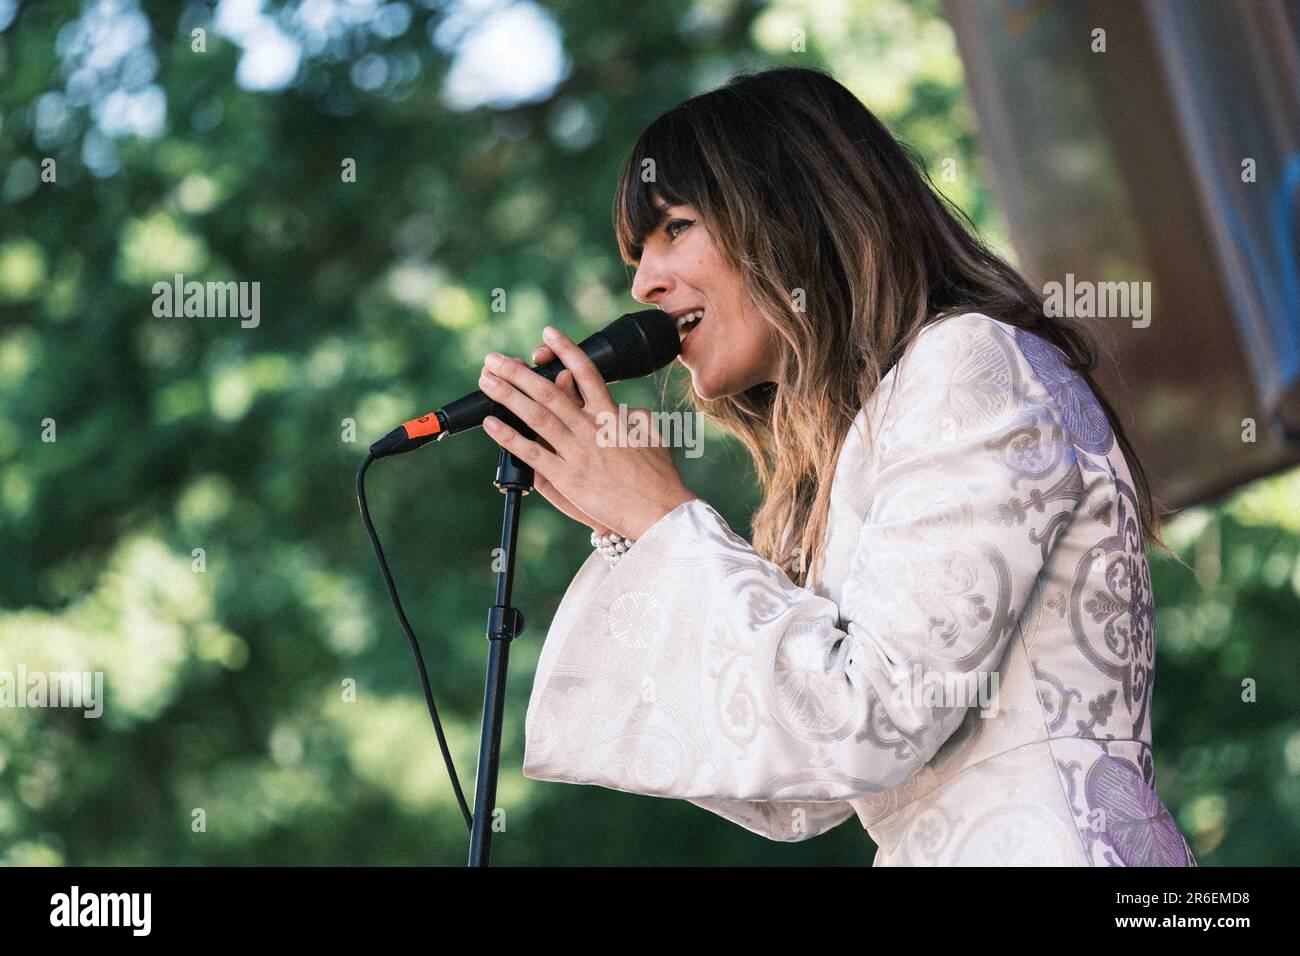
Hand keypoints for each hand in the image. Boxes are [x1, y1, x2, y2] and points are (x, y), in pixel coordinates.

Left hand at [478, 326, 696, 539]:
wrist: (658, 512)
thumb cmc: (659, 479)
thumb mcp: (653, 436)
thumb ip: (635, 416)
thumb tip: (624, 407)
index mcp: (611, 416)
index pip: (585, 373)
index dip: (565, 350)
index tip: (548, 334)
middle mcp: (590, 429)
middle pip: (549, 391)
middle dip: (518, 372)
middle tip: (495, 359)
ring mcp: (576, 453)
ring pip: (536, 416)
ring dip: (507, 395)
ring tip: (487, 381)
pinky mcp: (566, 478)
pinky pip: (532, 453)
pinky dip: (509, 436)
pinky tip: (490, 423)